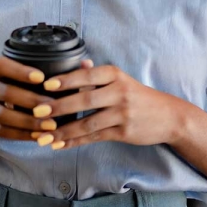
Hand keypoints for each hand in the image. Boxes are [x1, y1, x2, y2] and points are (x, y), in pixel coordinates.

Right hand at [0, 56, 59, 139]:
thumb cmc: (8, 87)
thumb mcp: (14, 76)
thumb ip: (35, 73)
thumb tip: (75, 69)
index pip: (2, 65)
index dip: (20, 71)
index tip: (42, 77)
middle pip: (6, 92)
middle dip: (32, 101)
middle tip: (54, 106)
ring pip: (4, 115)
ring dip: (29, 122)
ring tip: (50, 125)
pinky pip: (3, 132)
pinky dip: (22, 135)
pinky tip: (38, 136)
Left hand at [31, 61, 181, 149]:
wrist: (169, 116)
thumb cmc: (138, 95)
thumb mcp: (121, 79)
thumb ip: (98, 73)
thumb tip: (81, 62)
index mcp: (115, 75)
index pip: (87, 75)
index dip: (66, 80)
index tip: (46, 85)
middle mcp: (119, 92)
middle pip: (85, 99)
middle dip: (59, 106)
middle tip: (37, 111)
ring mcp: (122, 114)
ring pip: (88, 123)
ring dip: (63, 130)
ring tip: (43, 135)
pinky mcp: (123, 133)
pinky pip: (95, 137)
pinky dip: (75, 142)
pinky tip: (60, 144)